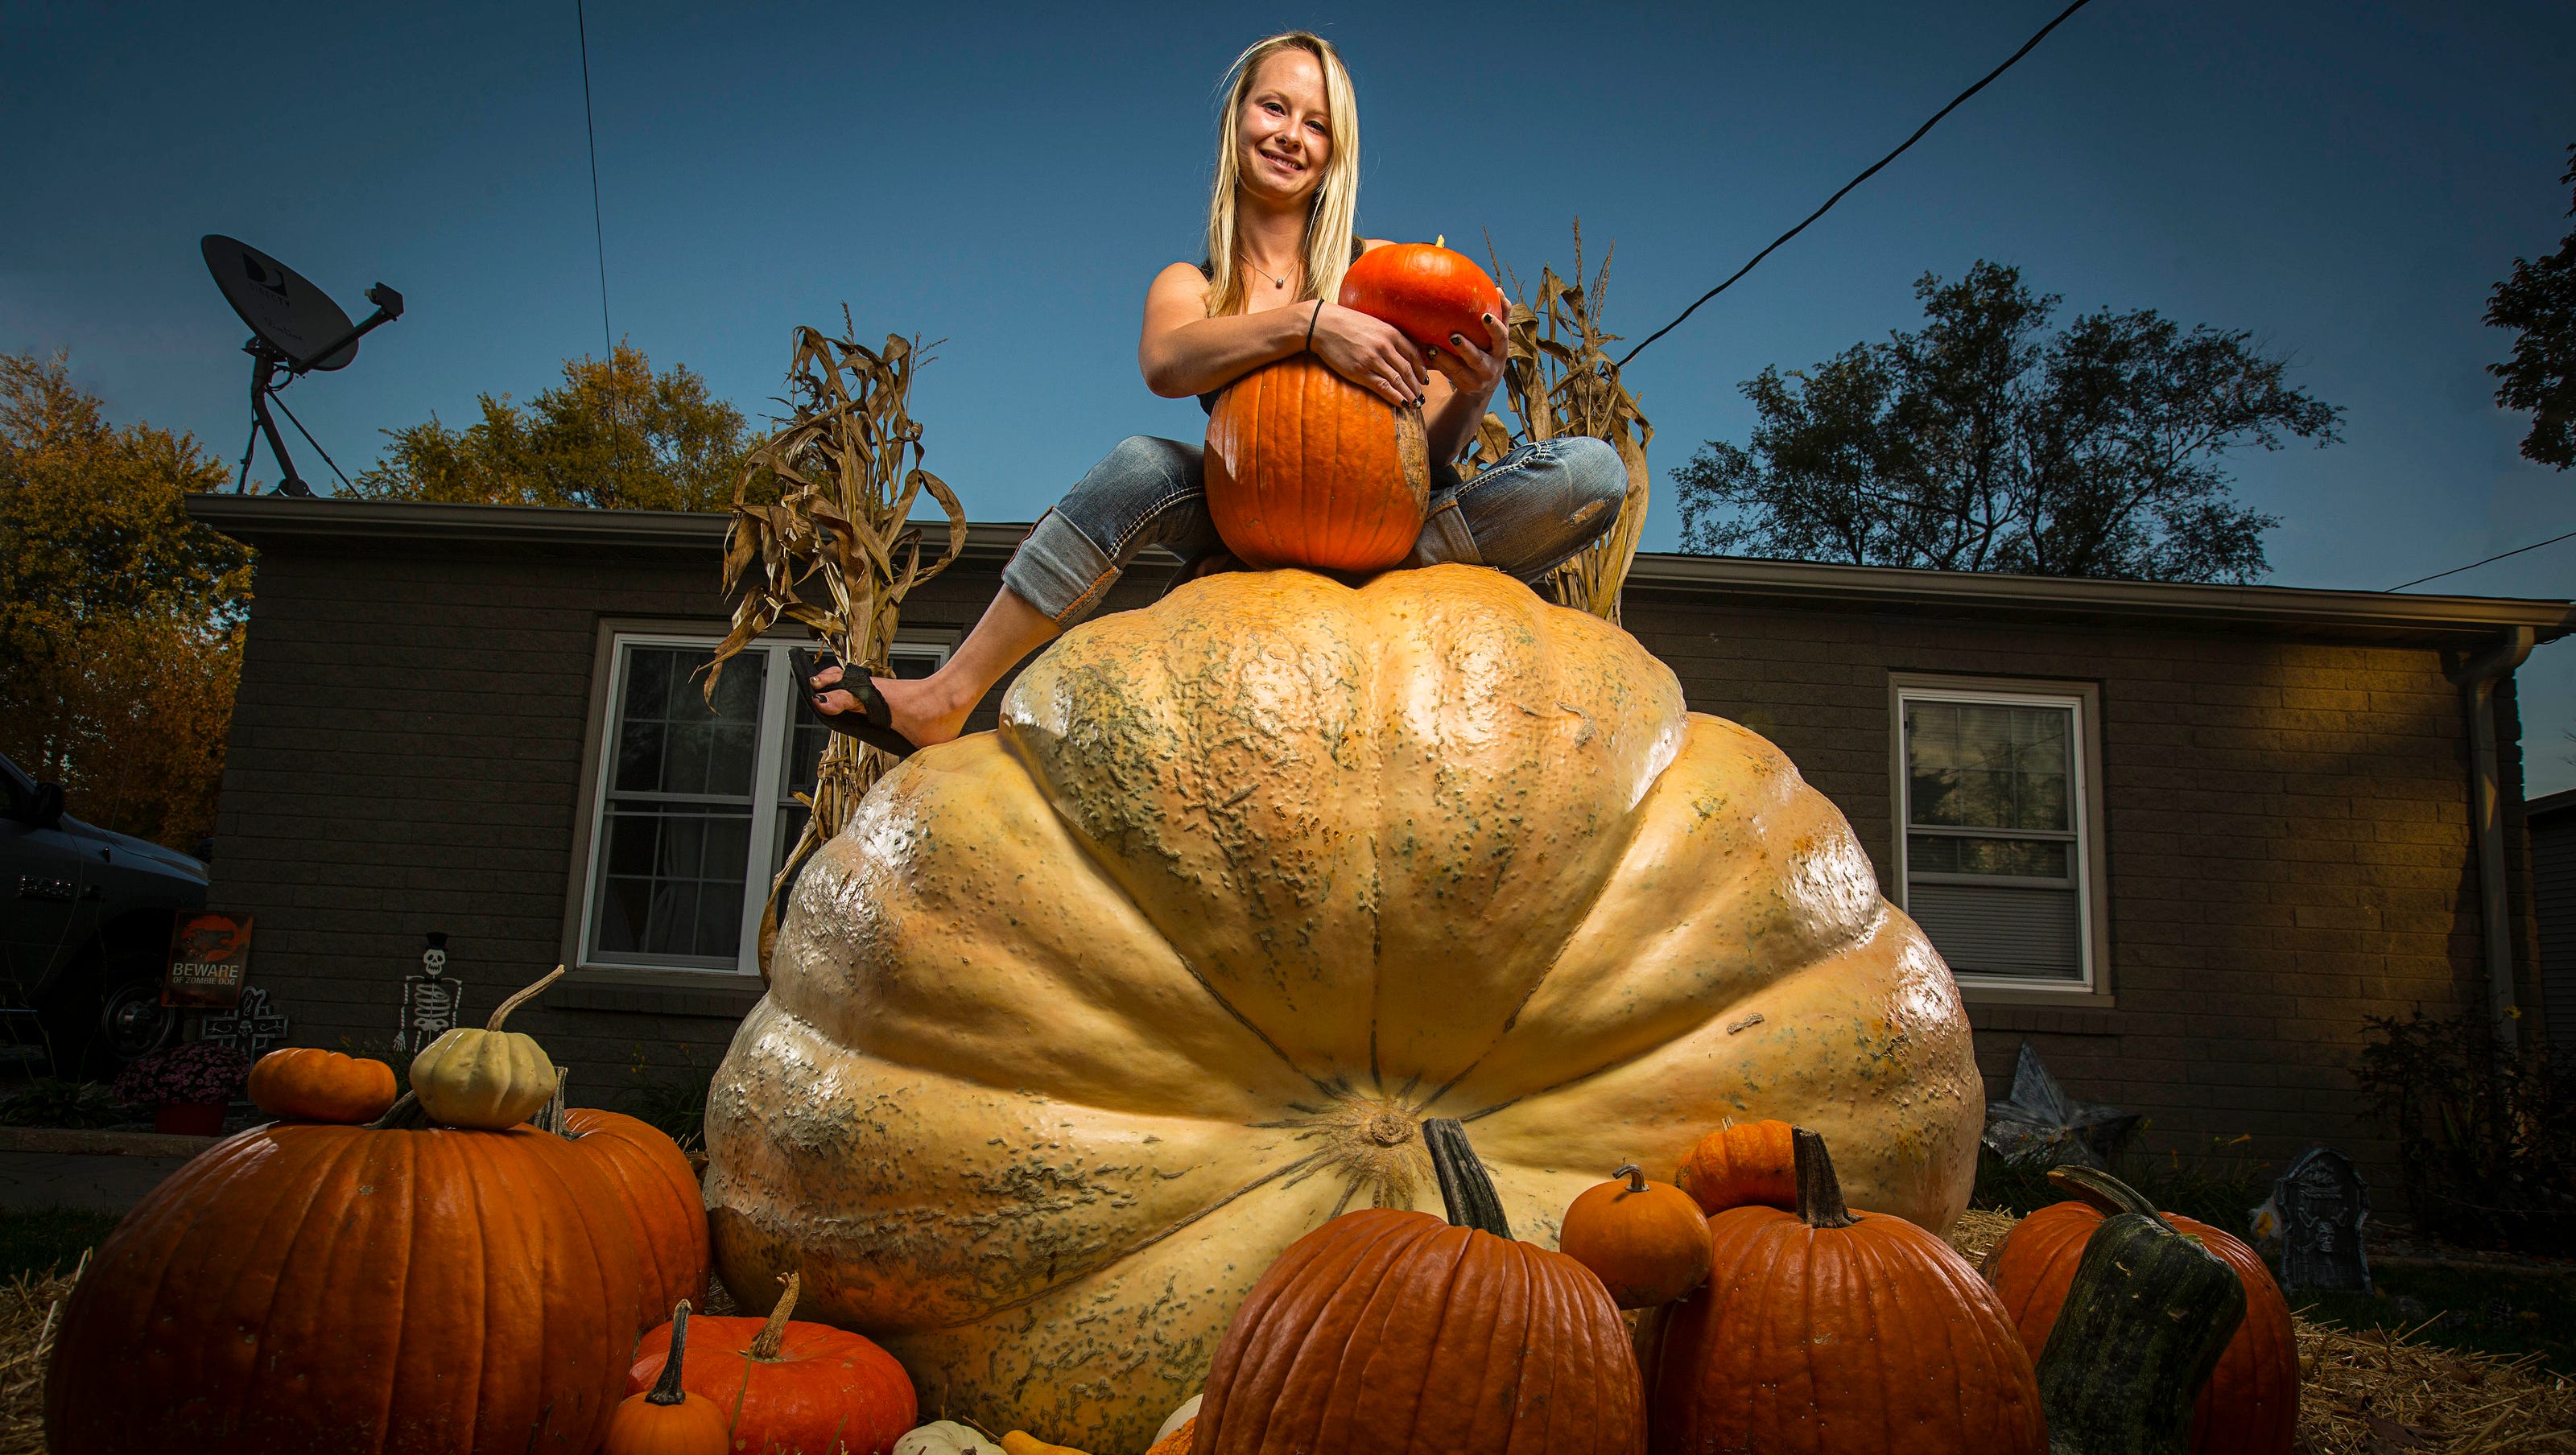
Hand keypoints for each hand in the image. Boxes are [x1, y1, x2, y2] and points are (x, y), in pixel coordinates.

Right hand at [1308, 303, 1431, 406]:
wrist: (1323, 325)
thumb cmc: (1347, 324)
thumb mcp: (1374, 324)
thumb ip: (1389, 337)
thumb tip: (1402, 351)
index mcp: (1390, 333)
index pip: (1413, 355)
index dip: (1421, 370)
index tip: (1424, 380)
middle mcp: (1385, 346)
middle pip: (1407, 370)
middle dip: (1416, 386)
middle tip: (1420, 396)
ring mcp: (1372, 359)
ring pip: (1397, 381)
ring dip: (1408, 394)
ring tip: (1414, 403)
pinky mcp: (1360, 371)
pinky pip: (1383, 387)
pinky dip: (1395, 397)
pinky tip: (1402, 404)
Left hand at [1430, 310, 1508, 402]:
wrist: (1482, 387)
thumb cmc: (1489, 351)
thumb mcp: (1497, 338)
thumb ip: (1501, 314)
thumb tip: (1498, 289)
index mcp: (1500, 351)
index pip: (1501, 338)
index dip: (1494, 328)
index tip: (1484, 316)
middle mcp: (1491, 368)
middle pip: (1477, 359)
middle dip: (1466, 349)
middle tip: (1453, 336)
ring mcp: (1476, 380)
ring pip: (1458, 370)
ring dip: (1444, 358)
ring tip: (1431, 347)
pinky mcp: (1463, 387)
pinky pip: (1447, 375)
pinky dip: (1437, 364)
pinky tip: (1426, 353)